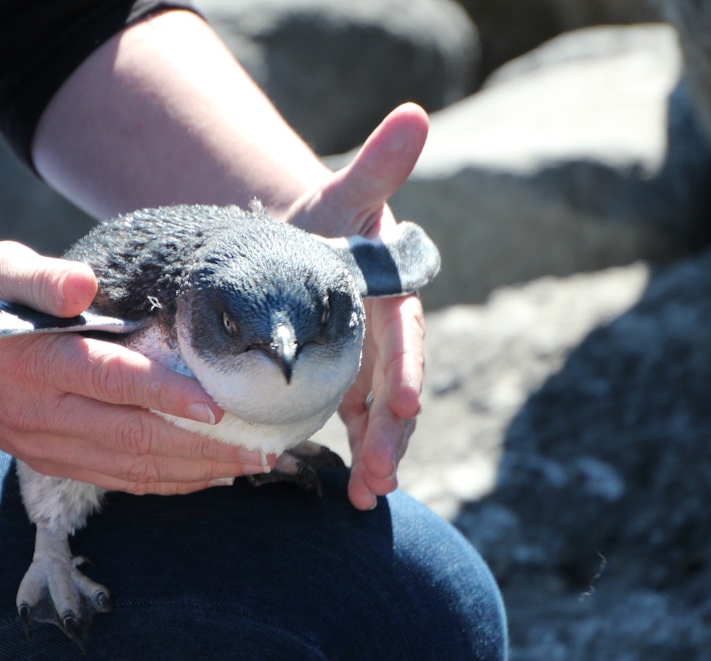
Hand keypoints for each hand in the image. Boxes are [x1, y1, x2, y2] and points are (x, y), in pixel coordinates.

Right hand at [0, 242, 272, 493]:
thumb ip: (41, 276)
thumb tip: (88, 283)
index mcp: (33, 360)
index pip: (109, 380)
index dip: (164, 395)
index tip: (218, 406)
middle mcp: (43, 412)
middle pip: (133, 437)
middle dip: (205, 447)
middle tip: (265, 445)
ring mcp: (46, 445)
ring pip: (131, 468)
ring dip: (195, 471)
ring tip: (254, 463)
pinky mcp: (50, 461)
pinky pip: (117, 480)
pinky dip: (167, 483)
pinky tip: (208, 478)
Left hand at [283, 103, 430, 509]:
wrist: (295, 253)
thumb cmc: (322, 225)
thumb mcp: (340, 198)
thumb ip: (375, 167)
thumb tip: (415, 115)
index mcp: (388, 296)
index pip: (403, 336)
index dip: (406, 369)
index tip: (408, 403)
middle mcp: (384, 339)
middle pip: (395, 390)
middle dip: (392, 432)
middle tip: (381, 473)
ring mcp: (367, 368)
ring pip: (380, 417)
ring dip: (379, 455)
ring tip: (369, 495)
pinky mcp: (345, 388)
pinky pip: (355, 425)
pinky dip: (356, 456)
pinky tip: (353, 493)